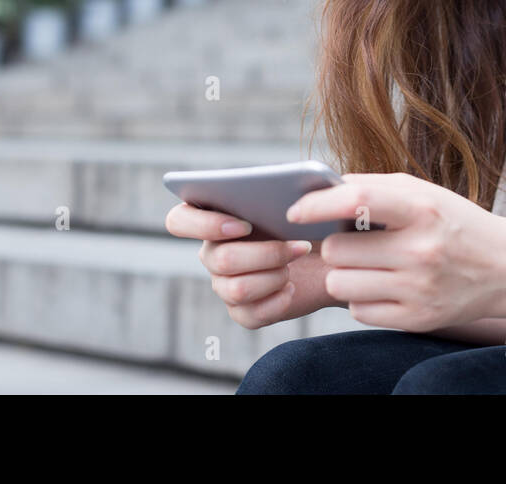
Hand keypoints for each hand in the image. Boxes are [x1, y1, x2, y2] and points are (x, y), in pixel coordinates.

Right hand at [165, 202, 312, 329]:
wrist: (325, 255)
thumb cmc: (305, 220)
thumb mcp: (296, 199)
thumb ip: (278, 190)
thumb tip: (283, 192)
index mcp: (212, 217)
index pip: (179, 222)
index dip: (205, 225)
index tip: (244, 225)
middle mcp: (211, 253)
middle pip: (222, 260)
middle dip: (268, 253)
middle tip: (299, 246)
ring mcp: (223, 284)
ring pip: (238, 289)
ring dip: (275, 276)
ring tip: (295, 264)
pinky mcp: (241, 311)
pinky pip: (250, 315)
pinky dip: (278, 301)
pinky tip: (291, 288)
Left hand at [287, 172, 505, 332]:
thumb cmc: (454, 223)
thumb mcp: (423, 193)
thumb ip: (373, 188)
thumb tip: (318, 192)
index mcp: (422, 209)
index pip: (356, 201)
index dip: (317, 205)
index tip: (294, 211)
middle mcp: (421, 250)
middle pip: (337, 250)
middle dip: (335, 245)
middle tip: (352, 242)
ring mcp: (419, 289)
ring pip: (340, 283)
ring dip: (343, 273)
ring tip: (367, 264)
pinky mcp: (418, 319)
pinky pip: (357, 311)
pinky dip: (361, 298)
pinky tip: (383, 285)